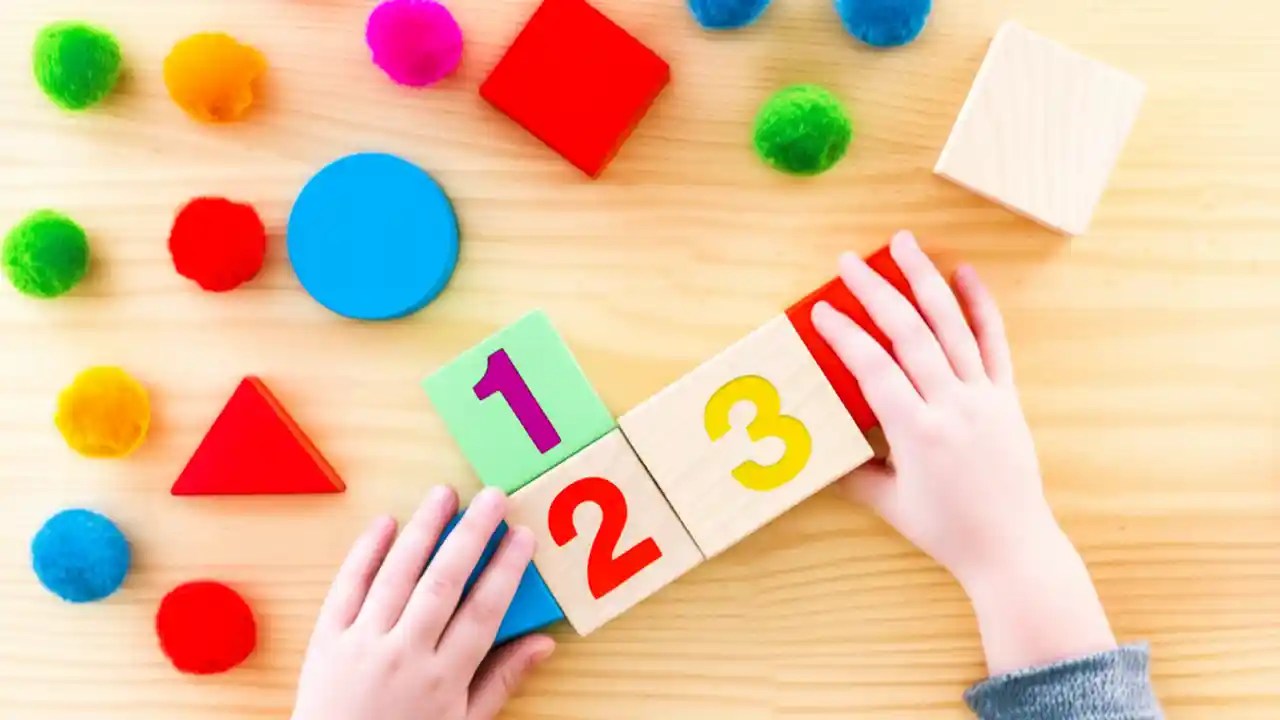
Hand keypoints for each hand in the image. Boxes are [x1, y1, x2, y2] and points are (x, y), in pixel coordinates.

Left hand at [291, 487, 554, 719]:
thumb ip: (501, 681)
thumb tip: (544, 643)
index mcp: (443, 678)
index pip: (484, 610)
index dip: (506, 569)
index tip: (523, 535)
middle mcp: (404, 655)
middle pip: (444, 581)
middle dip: (472, 534)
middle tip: (493, 497)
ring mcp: (363, 644)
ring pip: (398, 574)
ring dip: (423, 529)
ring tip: (444, 495)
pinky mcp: (327, 639)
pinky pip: (348, 586)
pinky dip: (366, 552)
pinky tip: (385, 523)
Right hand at [812, 231, 1115, 674]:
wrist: (1011, 547)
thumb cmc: (945, 531)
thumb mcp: (887, 502)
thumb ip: (851, 469)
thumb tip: (815, 443)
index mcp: (918, 432)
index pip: (874, 368)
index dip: (845, 336)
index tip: (822, 310)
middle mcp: (953, 406)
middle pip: (910, 334)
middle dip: (876, 292)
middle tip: (849, 262)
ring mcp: (984, 397)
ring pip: (951, 325)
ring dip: (925, 279)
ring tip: (904, 243)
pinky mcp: (1007, 397)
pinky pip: (994, 342)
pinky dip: (981, 305)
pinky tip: (965, 273)